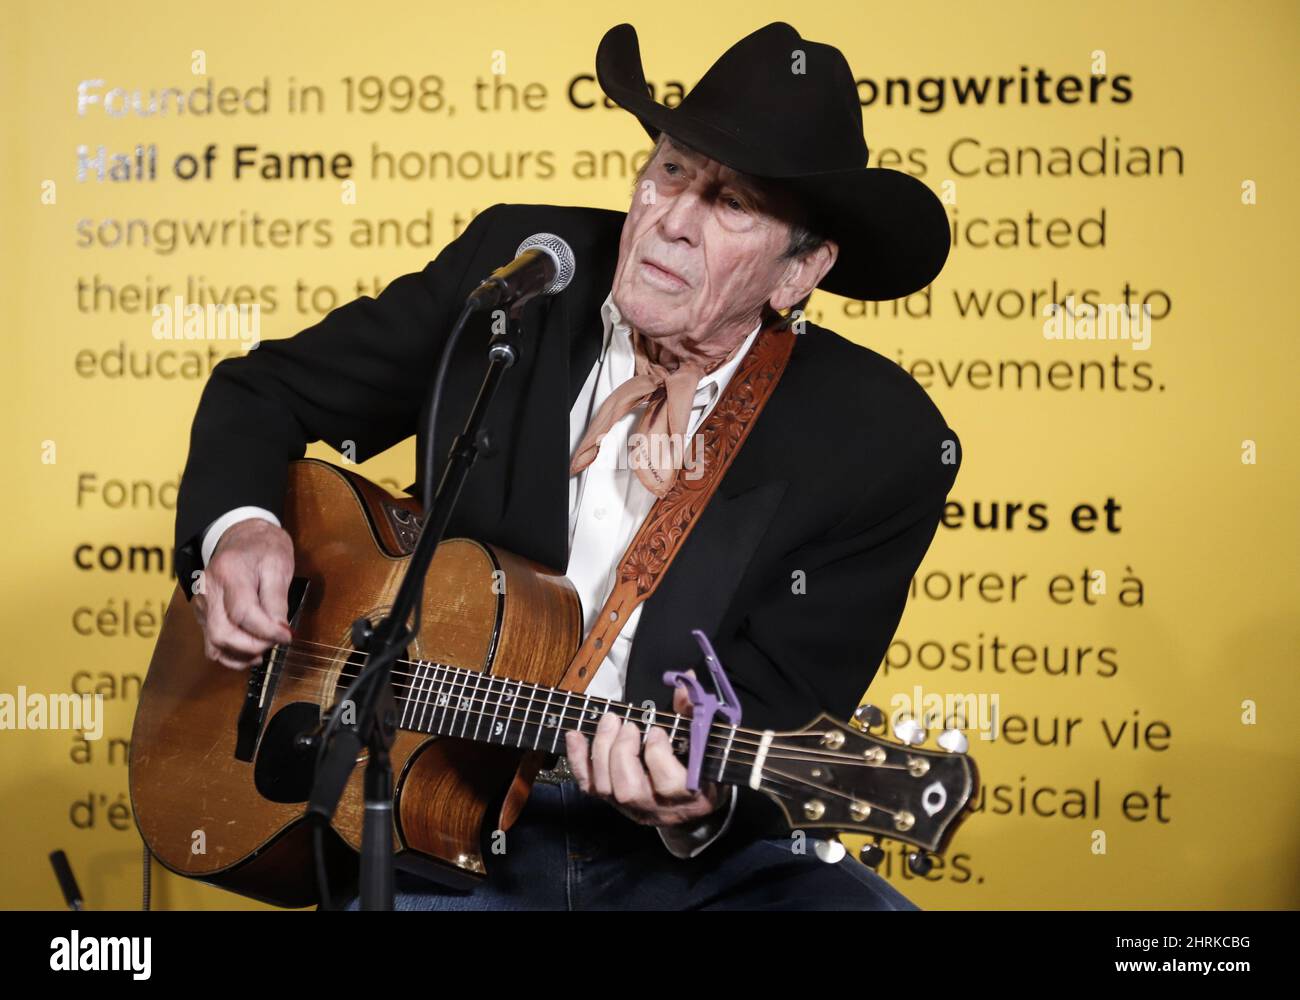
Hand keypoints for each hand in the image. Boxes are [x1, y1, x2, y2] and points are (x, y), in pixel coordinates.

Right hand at [192, 518, 293, 668]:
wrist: (242, 536)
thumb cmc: (263, 548)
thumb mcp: (279, 566)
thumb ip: (278, 600)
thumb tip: (280, 631)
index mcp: (228, 573)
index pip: (243, 613)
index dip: (267, 632)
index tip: (287, 636)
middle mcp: (209, 591)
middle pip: (223, 634)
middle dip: (253, 646)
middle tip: (277, 642)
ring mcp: (202, 604)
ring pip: (215, 644)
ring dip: (242, 655)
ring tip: (265, 648)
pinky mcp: (203, 614)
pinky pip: (213, 643)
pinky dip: (232, 654)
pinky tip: (251, 651)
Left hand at [565, 673, 721, 828]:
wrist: (693, 804)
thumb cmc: (703, 767)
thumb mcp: (707, 741)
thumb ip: (695, 713)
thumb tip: (683, 685)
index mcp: (691, 796)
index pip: (668, 784)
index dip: (657, 753)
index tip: (656, 730)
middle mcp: (659, 809)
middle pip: (629, 789)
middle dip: (622, 752)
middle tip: (627, 725)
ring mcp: (634, 808)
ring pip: (607, 789)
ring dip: (601, 751)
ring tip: (609, 722)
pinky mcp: (614, 804)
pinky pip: (590, 787)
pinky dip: (578, 760)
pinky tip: (575, 736)